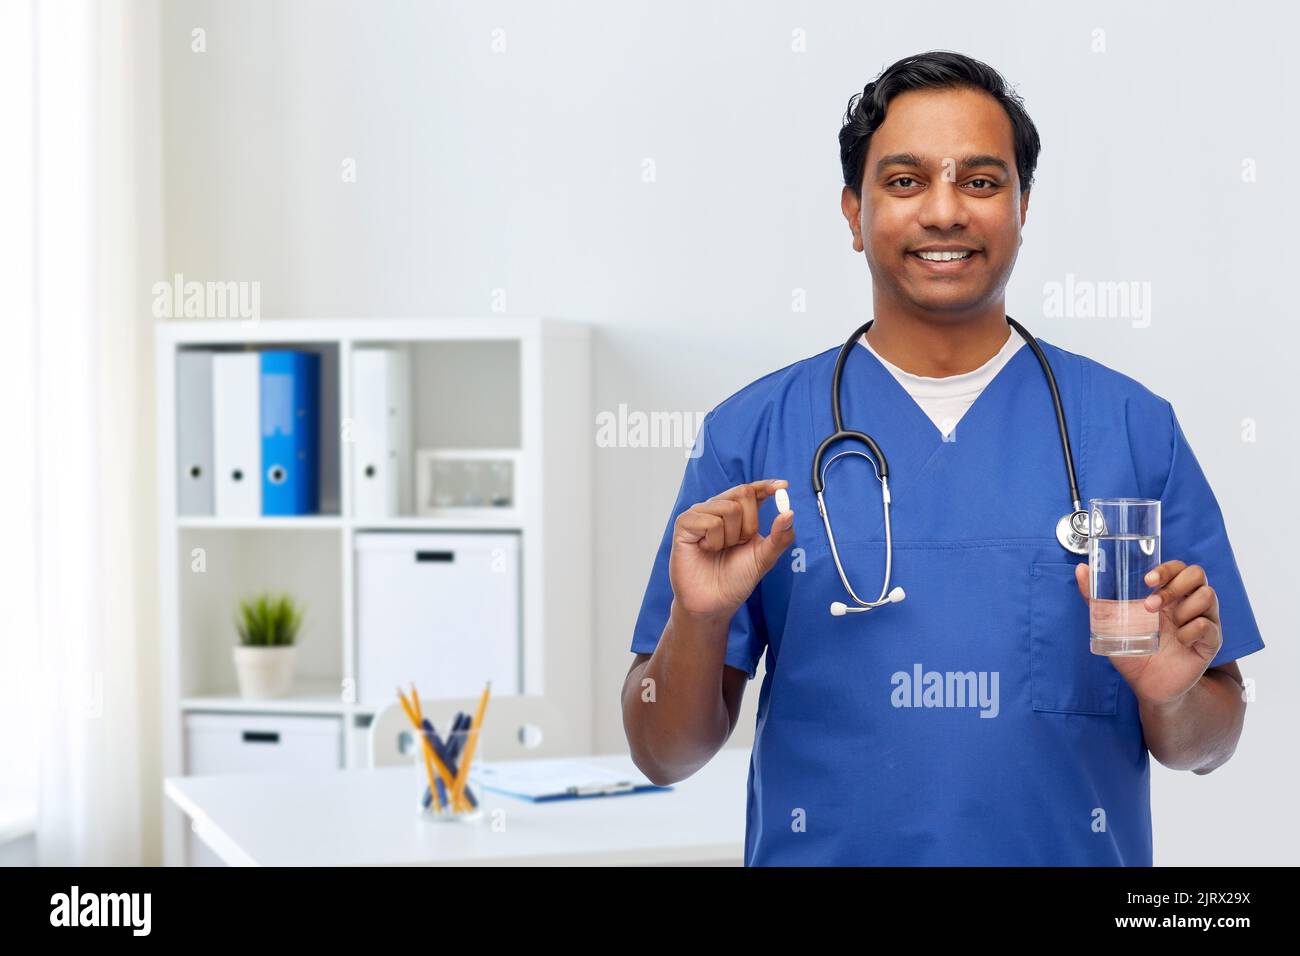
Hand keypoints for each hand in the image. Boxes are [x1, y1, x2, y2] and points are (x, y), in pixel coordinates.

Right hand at [669, 478, 794, 620]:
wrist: (714, 603)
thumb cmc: (736, 579)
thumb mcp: (764, 558)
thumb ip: (780, 537)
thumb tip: (790, 513)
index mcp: (737, 514)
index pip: (752, 490)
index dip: (767, 485)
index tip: (783, 486)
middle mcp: (717, 509)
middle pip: (743, 493)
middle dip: (749, 523)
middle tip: (738, 544)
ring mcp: (699, 514)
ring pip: (728, 508)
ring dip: (731, 536)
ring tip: (719, 550)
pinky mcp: (684, 524)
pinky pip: (710, 521)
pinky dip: (714, 541)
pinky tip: (705, 550)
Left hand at [1075, 560, 1222, 704]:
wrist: (1146, 685)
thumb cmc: (1131, 651)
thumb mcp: (1109, 623)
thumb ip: (1095, 597)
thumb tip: (1081, 569)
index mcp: (1167, 595)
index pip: (1178, 567)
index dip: (1167, 568)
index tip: (1148, 580)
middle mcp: (1186, 603)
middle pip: (1196, 574)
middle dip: (1174, 585)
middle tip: (1151, 605)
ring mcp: (1201, 620)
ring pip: (1208, 595)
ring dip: (1184, 607)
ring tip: (1167, 624)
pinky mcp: (1210, 642)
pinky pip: (1208, 625)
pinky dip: (1192, 630)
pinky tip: (1180, 641)